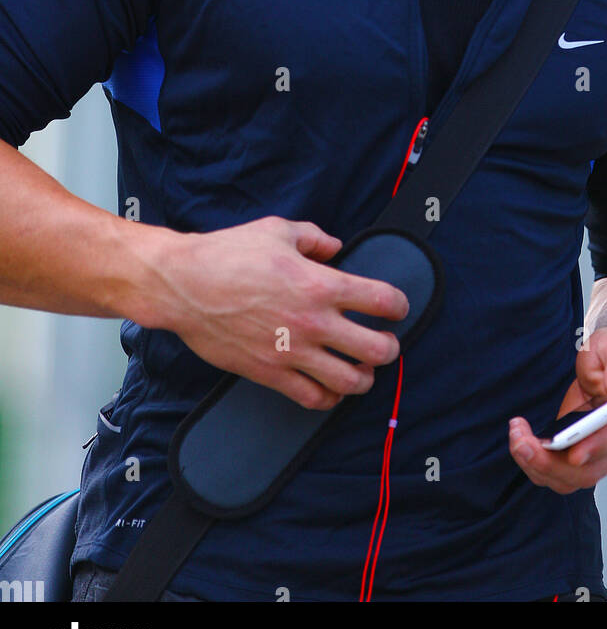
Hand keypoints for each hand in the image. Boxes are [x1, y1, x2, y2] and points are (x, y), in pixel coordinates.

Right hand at [152, 216, 409, 409]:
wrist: (185, 286)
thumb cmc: (228, 254)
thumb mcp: (277, 231)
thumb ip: (315, 238)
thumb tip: (335, 248)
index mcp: (321, 284)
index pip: (383, 301)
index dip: (399, 305)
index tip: (396, 306)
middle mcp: (313, 322)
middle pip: (377, 350)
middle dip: (389, 347)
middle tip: (385, 341)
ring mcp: (292, 352)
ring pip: (350, 382)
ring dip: (364, 377)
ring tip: (362, 368)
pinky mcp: (270, 373)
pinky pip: (312, 398)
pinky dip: (328, 397)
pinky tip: (329, 386)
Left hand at [508, 327, 606, 492]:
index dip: (595, 448)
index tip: (571, 451)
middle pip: (590, 471)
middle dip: (552, 464)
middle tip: (521, 442)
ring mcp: (601, 453)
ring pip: (571, 479)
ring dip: (539, 467)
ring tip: (516, 438)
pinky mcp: (581, 452)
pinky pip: (559, 472)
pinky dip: (537, 463)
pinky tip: (521, 439)